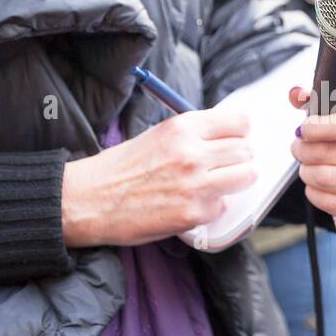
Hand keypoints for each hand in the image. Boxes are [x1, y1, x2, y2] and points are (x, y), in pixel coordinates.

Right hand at [61, 109, 255, 247]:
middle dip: (241, 158)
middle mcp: (193, 152)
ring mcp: (195, 184)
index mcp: (183, 127)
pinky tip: (194, 204)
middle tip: (228, 166)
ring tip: (221, 184)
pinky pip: (223, 206)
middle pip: (246, 150)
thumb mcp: (159, 136)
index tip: (237, 139)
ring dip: (237, 180)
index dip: (241, 132)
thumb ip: (193, 135)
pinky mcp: (193, 214)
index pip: (239, 122)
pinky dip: (213, 207)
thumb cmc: (121, 167)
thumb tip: (227, 137)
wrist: (89, 199)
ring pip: (246, 176)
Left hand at [288, 86, 335, 229]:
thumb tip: (296, 93)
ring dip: (307, 172)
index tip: (303, 129)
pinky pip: (332, 202)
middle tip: (297, 148)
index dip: (321, 126)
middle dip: (305, 151)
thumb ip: (316, 100)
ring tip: (305, 166)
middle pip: (334, 153)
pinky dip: (314, 194)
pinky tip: (314, 186)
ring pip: (328, 178)